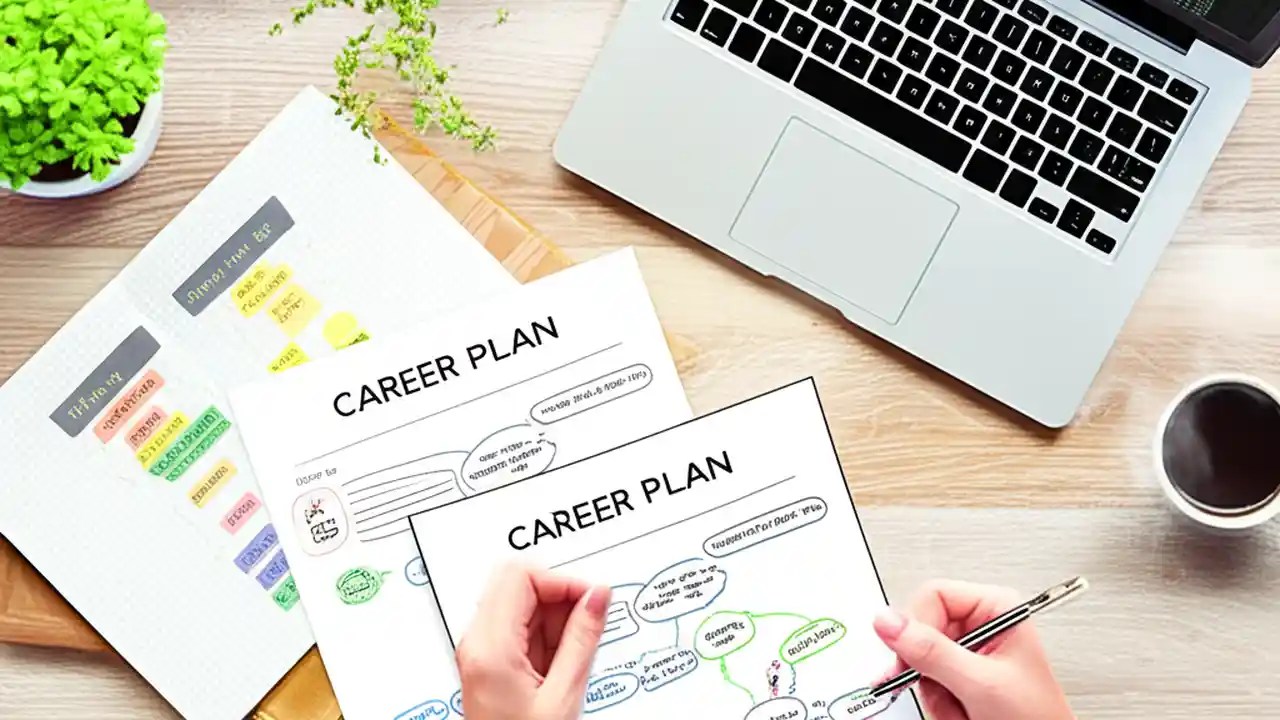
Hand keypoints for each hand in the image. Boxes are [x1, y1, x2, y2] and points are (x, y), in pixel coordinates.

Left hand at [456, 562, 611, 719]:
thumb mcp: (563, 695)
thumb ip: (583, 638)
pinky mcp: (489, 661)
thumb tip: (598, 596)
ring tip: (571, 653)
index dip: (562, 580)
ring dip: (554, 617)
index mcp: (489, 646)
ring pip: (520, 602)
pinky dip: (546, 634)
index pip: (521, 575)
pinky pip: (519, 626)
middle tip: (585, 622)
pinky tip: (560, 662)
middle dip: (558, 595)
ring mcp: (480, 650)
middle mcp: (476, 642)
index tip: (591, 597)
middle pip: (518, 583)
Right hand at [872, 580, 1073, 719]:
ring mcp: (969, 653)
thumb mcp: (981, 682)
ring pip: (920, 661)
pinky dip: (939, 703)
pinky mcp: (960, 676)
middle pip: (921, 629)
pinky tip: (962, 712)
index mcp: (996, 609)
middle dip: (928, 669)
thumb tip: (888, 621)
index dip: (917, 625)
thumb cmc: (1037, 718)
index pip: (933, 594)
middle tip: (944, 690)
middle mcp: (981, 625)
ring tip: (964, 708)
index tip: (914, 656)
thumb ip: (932, 651)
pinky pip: (926, 681)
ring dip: (936, 693)